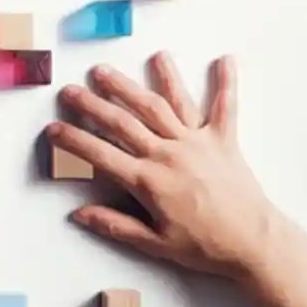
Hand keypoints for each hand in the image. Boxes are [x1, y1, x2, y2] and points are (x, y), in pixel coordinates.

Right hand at [47, 53, 277, 279]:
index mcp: (149, 181)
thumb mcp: (156, 244)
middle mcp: (169, 154)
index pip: (101, 155)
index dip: (73, 140)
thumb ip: (116, 226)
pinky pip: (224, 106)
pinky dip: (225, 83)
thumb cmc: (205, 247)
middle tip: (70, 89)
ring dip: (132, 85)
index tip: (53, 128)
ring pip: (160, 104)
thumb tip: (78, 214)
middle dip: (92, 104)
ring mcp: (196, 142)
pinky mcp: (223, 140)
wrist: (254, 244)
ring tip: (109, 69)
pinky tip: (224, 59)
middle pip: (123, 122)